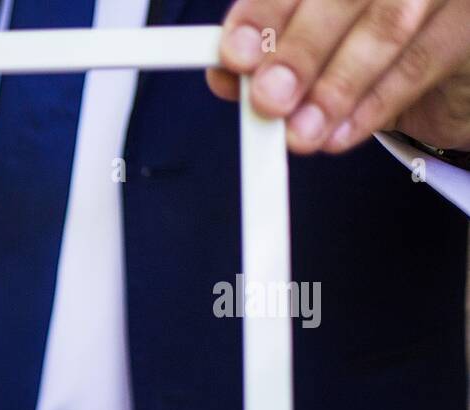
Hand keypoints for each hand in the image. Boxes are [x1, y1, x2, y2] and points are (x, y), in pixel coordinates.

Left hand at [208, 0, 469, 153]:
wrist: (457, 62)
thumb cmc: (382, 44)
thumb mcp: (322, 44)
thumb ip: (273, 51)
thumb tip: (224, 74)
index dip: (266, 11)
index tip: (234, 55)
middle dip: (301, 51)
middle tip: (269, 99)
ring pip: (387, 28)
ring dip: (336, 88)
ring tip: (300, 133)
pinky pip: (421, 64)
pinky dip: (373, 106)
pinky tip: (338, 135)